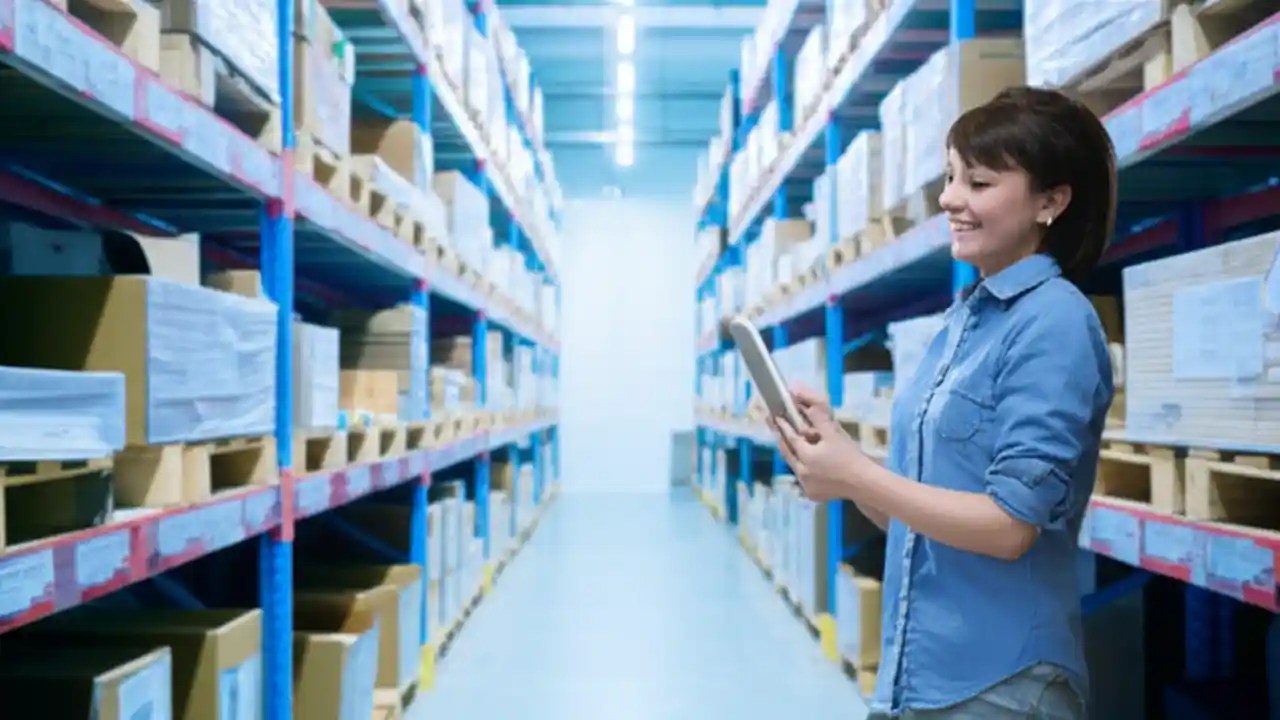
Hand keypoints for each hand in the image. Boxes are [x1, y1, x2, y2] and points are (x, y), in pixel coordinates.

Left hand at [767, 387, 871, 501]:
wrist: (864, 482)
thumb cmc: (850, 456)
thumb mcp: (834, 434)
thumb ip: (819, 419)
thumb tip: (808, 406)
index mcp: (806, 457)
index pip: (791, 439)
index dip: (783, 427)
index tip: (776, 417)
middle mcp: (802, 472)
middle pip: (788, 454)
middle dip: (781, 440)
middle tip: (775, 429)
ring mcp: (806, 485)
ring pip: (794, 467)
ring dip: (791, 456)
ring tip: (787, 445)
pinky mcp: (812, 494)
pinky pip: (802, 479)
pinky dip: (802, 469)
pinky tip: (803, 464)